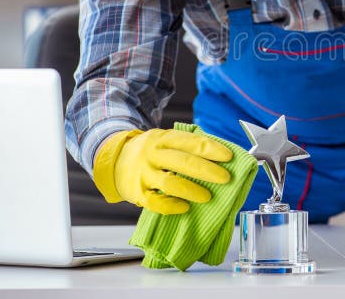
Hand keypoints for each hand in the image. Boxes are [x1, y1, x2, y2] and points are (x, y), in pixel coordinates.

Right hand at [93, 128, 231, 214]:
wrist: (115, 159)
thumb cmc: (151, 151)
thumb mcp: (165, 139)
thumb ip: (187, 146)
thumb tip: (219, 157)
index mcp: (163, 138)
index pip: (191, 142)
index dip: (211, 149)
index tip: (229, 156)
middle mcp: (152, 154)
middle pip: (183, 162)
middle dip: (207, 170)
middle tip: (225, 178)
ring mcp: (143, 173)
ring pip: (169, 183)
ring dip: (191, 190)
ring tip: (208, 196)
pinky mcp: (137, 192)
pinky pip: (155, 202)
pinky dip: (171, 206)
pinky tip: (184, 207)